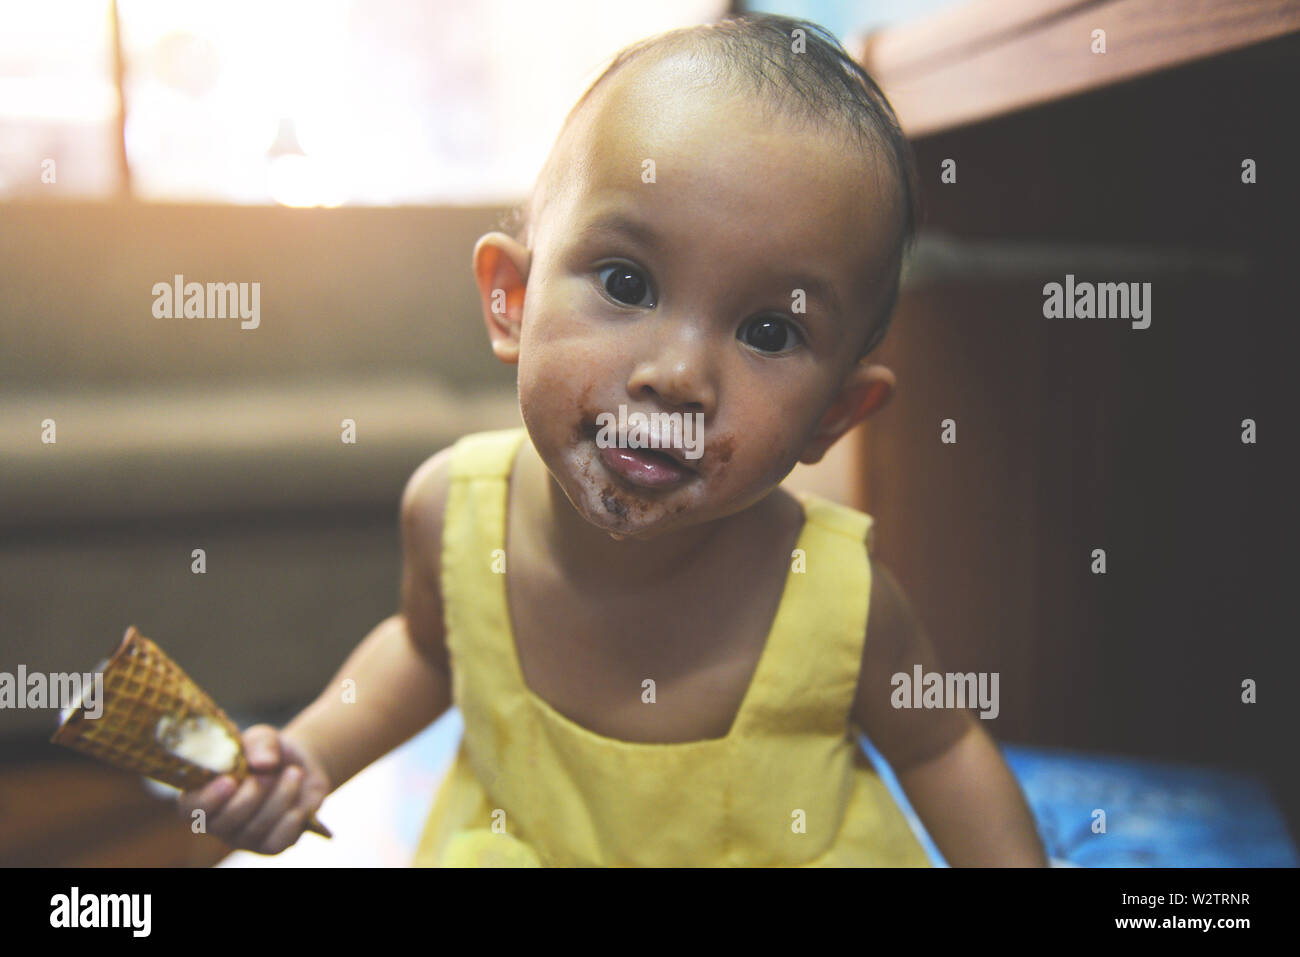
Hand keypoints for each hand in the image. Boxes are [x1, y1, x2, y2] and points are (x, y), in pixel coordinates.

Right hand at [176, 724, 331, 854]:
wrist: (298, 766)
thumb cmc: (268, 752)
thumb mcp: (263, 738)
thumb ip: (260, 744)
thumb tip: (264, 764)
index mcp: (204, 793)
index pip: (190, 808)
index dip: (207, 799)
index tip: (229, 781)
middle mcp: (218, 821)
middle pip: (223, 823)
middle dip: (250, 795)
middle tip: (268, 773)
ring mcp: (243, 837)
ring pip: (254, 830)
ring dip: (279, 798)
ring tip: (294, 773)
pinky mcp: (269, 845)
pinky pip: (275, 843)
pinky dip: (290, 823)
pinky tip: (299, 805)